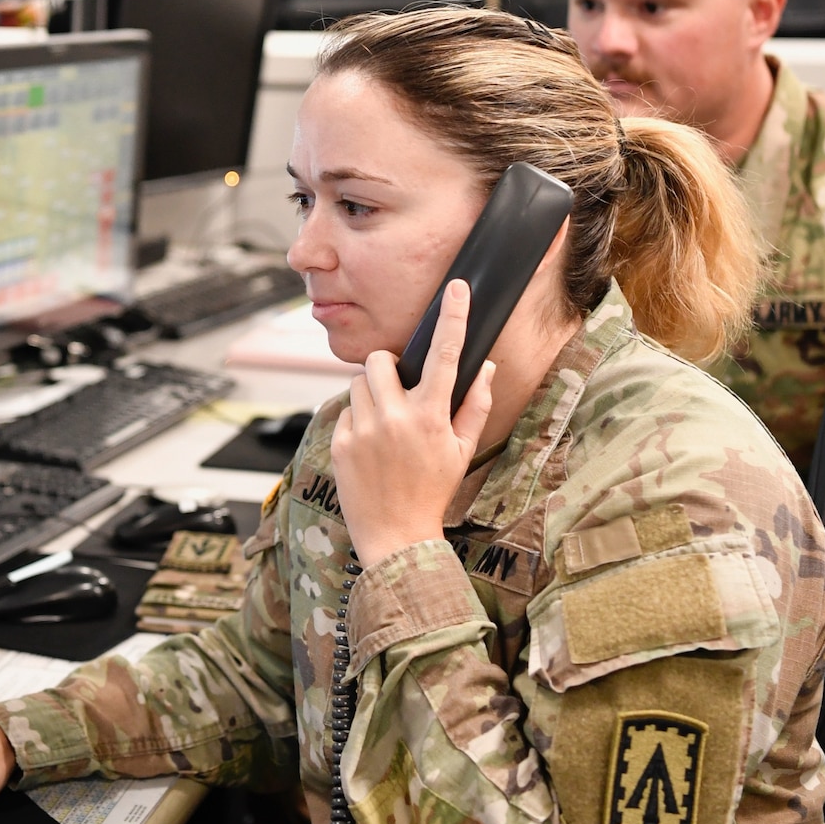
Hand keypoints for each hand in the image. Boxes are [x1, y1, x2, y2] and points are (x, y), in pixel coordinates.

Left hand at [330, 279, 495, 567]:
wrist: (395, 536)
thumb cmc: (433, 491)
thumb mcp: (463, 451)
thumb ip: (473, 406)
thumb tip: (484, 368)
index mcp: (431, 416)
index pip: (445, 355)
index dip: (453, 317)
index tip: (456, 287)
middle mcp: (396, 418)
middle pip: (380, 360)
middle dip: (387, 368)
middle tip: (397, 391)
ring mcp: (364, 430)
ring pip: (358, 383)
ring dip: (371, 395)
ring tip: (385, 426)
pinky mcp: (340, 442)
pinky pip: (345, 411)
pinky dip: (357, 421)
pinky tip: (370, 449)